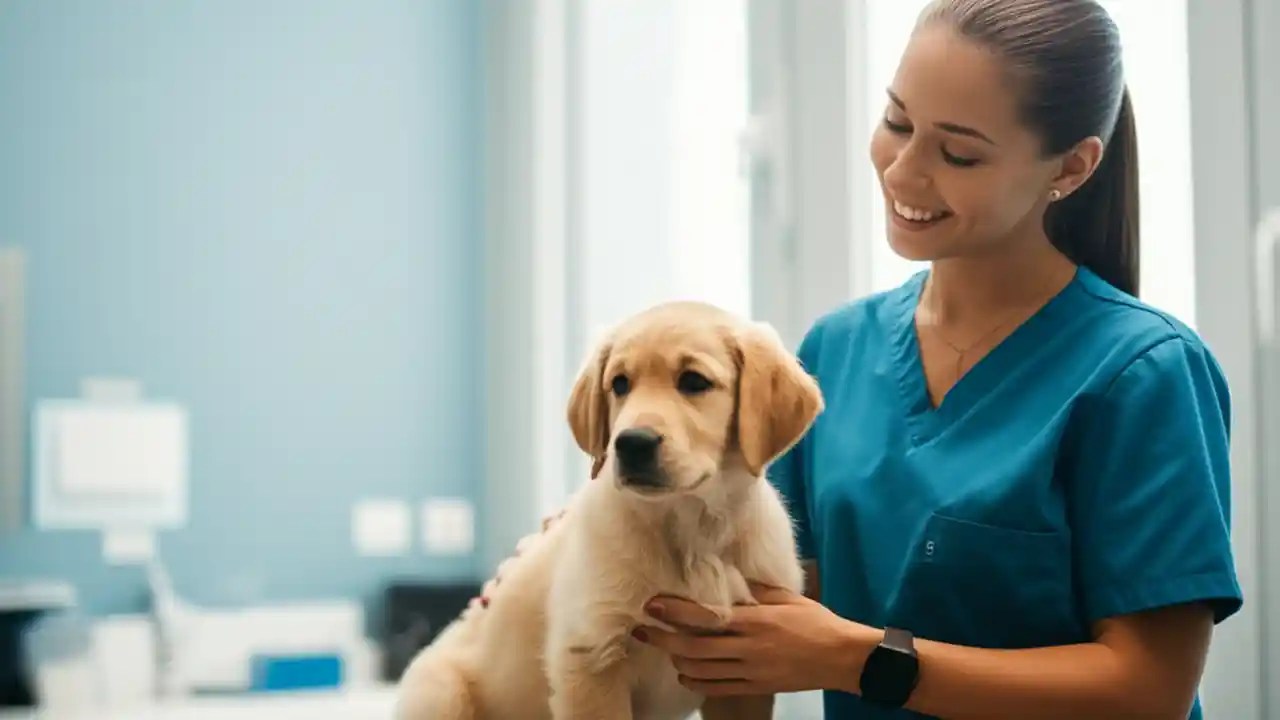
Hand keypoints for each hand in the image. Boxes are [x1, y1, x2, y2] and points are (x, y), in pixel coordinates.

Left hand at [633, 583, 873, 695]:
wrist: (842, 657)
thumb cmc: (816, 621)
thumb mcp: (787, 596)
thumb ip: (756, 589)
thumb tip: (728, 575)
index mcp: (756, 620)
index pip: (706, 615)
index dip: (675, 611)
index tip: (652, 604)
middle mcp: (748, 647)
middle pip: (694, 646)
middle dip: (663, 638)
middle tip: (641, 630)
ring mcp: (751, 670)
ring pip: (701, 670)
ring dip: (676, 659)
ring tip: (663, 647)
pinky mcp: (756, 687)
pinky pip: (717, 688)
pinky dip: (695, 681)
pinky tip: (685, 673)